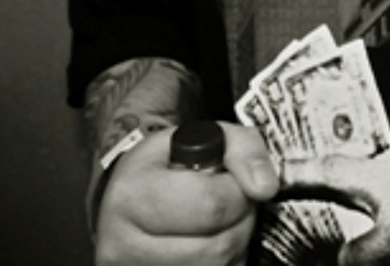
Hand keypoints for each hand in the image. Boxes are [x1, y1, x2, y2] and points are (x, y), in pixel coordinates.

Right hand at [95, 123, 278, 265]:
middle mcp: (125, 243)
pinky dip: (224, 263)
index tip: (233, 181)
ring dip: (235, 246)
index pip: (210, 204)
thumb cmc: (169, 164)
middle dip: (240, 221)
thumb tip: (264, 187)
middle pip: (216, 248)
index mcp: (134, 194)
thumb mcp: (206, 136)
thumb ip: (243, 149)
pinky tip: (212, 243)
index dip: (238, 192)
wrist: (130, 197)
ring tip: (221, 222)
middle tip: (234, 203)